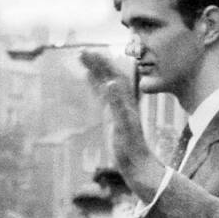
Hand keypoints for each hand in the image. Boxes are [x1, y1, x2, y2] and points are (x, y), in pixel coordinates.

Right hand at [79, 51, 161, 197]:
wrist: (138, 166)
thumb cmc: (131, 149)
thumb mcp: (123, 125)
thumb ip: (118, 104)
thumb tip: (110, 82)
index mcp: (125, 101)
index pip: (112, 75)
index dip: (101, 63)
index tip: (87, 53)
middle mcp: (123, 101)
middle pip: (109, 76)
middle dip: (96, 62)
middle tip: (80, 52)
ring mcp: (117, 108)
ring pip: (105, 83)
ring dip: (95, 70)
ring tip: (82, 59)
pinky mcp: (112, 117)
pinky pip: (102, 96)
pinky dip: (95, 84)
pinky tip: (89, 80)